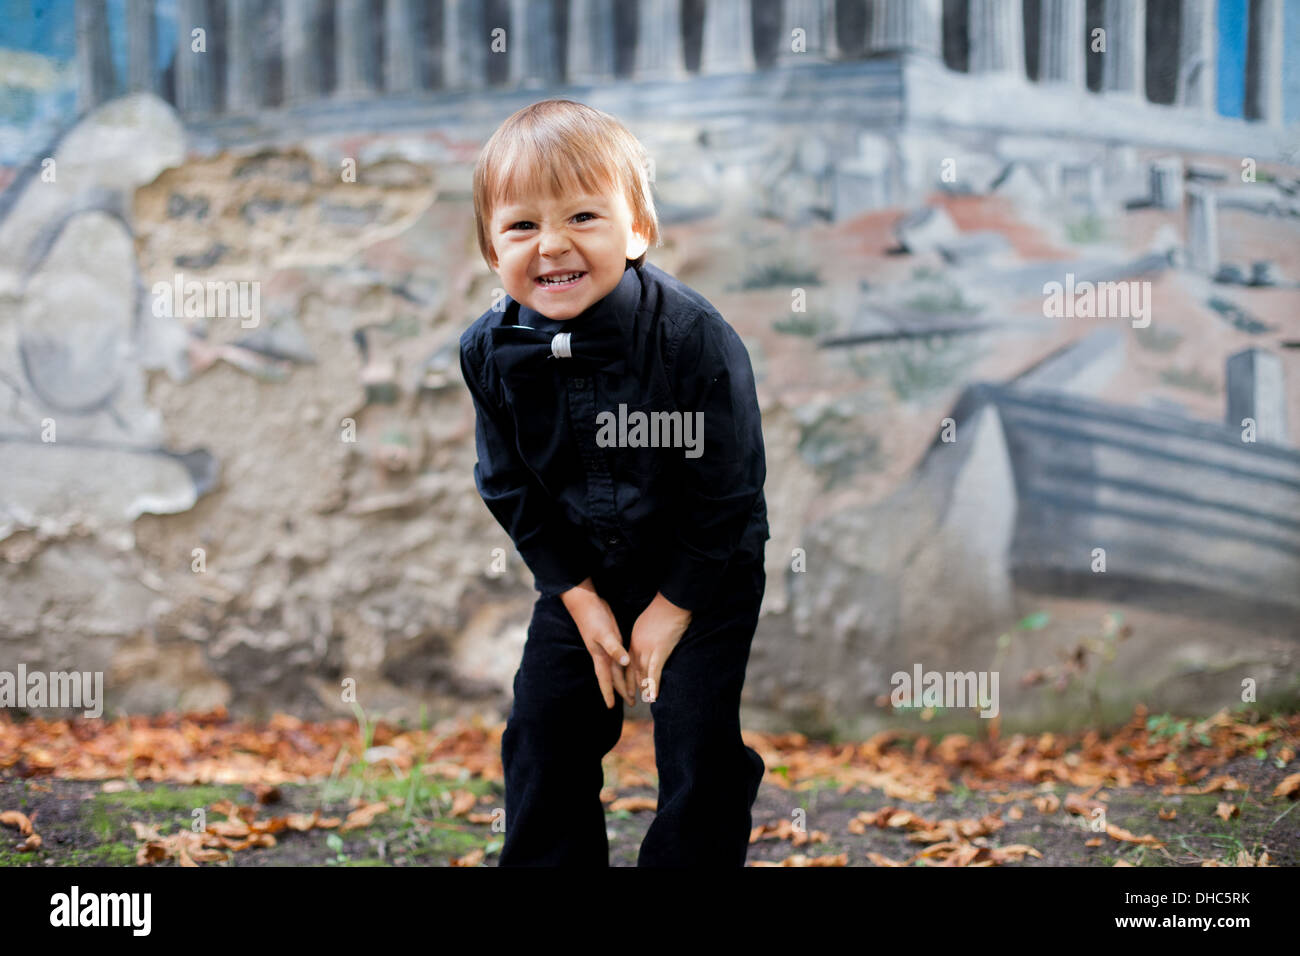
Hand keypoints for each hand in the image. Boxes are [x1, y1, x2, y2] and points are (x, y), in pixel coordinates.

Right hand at [560, 578, 634, 708]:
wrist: (587, 602)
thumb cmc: (593, 618)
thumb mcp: (604, 634)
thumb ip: (614, 648)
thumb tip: (625, 663)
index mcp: (600, 656)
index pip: (605, 679)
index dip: (608, 693)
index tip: (611, 707)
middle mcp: (604, 654)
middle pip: (614, 677)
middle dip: (622, 690)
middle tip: (632, 702)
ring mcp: (608, 647)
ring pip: (618, 668)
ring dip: (625, 678)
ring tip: (633, 689)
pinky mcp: (613, 638)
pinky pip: (621, 655)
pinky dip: (626, 663)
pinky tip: (630, 665)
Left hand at [628, 592, 692, 705]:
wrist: (671, 603)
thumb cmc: (663, 610)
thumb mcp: (647, 623)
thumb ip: (645, 636)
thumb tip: (649, 643)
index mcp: (634, 640)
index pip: (627, 662)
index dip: (626, 676)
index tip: (626, 686)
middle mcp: (638, 647)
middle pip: (632, 670)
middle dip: (632, 686)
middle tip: (631, 699)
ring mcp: (648, 650)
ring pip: (643, 673)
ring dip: (643, 688)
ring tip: (644, 701)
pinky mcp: (660, 651)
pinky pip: (655, 672)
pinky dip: (653, 685)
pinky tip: (653, 696)